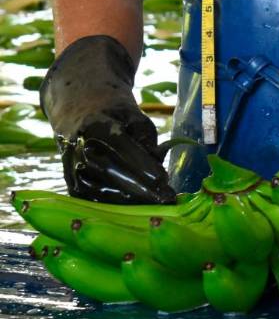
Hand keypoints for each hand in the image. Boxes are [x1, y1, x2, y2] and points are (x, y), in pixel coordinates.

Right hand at [40, 35, 176, 204]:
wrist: (78, 111)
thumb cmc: (113, 112)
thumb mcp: (132, 113)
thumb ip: (145, 135)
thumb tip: (155, 163)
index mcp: (95, 125)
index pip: (119, 146)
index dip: (140, 164)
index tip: (161, 178)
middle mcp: (79, 148)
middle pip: (109, 170)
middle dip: (140, 186)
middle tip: (166, 197)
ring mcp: (72, 167)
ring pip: (100, 189)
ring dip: (129, 200)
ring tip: (156, 203)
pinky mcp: (72, 183)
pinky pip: (93, 198)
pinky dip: (115, 204)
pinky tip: (136, 207)